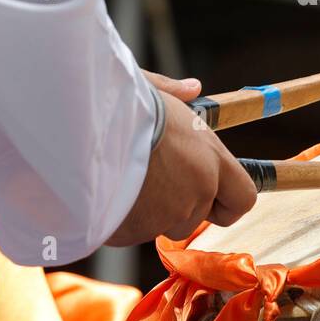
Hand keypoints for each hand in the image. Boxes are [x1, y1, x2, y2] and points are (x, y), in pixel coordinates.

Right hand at [105, 73, 256, 244]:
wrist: (76, 130)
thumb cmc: (118, 103)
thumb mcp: (152, 90)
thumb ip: (175, 93)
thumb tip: (192, 87)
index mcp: (209, 158)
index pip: (243, 197)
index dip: (228, 200)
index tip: (213, 194)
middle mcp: (195, 192)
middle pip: (197, 217)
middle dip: (179, 207)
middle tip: (154, 181)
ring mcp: (164, 217)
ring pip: (160, 226)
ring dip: (146, 213)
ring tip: (120, 179)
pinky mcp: (131, 233)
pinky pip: (127, 232)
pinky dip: (116, 219)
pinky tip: (100, 190)